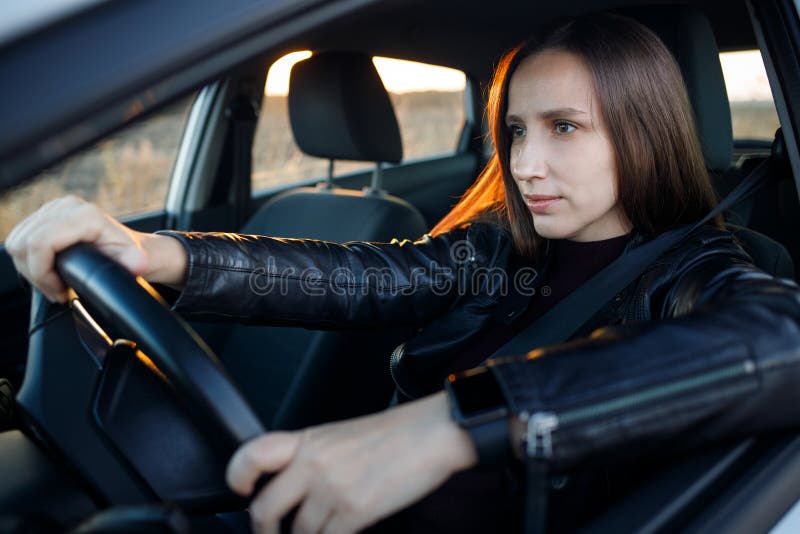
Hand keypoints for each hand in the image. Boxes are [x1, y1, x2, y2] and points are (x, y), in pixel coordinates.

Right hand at [5, 195, 186, 301]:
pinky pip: (19, 239)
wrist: (132, 247)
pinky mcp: (43, 215)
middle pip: (23, 244)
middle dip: (36, 274)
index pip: (39, 243)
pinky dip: (28, 261)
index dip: (42, 273)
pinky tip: (48, 271)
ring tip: (54, 283)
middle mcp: (65, 206)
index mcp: (85, 216)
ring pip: (17, 242)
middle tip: (56, 290)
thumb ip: (135, 263)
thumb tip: (137, 264)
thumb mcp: (135, 262)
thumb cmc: (131, 255)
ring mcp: (52, 208)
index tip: (58, 290)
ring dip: (30, 269)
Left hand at [226, 392, 477, 533]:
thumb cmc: (395, 433)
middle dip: (265, 532)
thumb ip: (314, 457)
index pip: (254, 454)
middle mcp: (314, 462)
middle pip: (265, 508)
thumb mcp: (343, 435)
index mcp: (309, 439)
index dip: (237, 477)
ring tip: (319, 533)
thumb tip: (297, 488)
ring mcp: (332, 487)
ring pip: (299, 533)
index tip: (240, 492)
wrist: (432, 433)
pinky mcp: (355, 510)